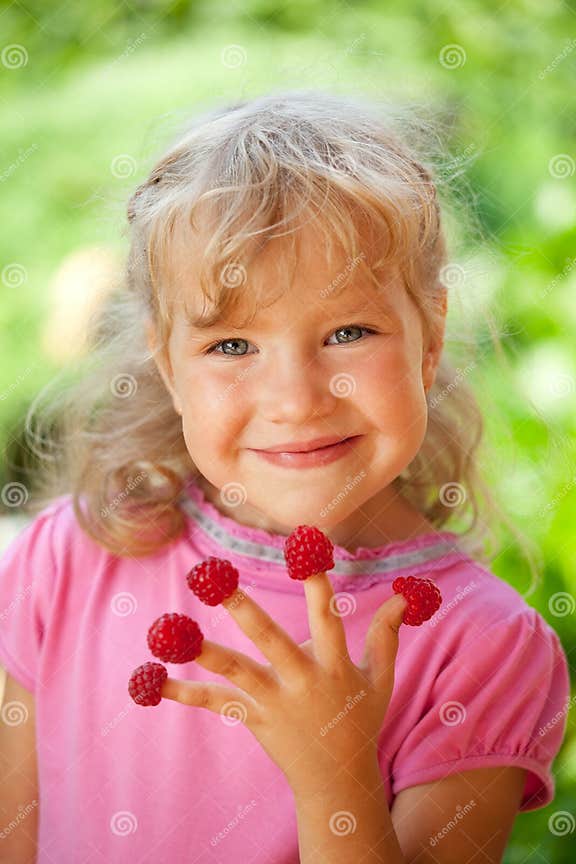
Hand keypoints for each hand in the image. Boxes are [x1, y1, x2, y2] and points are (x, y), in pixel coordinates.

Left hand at [161, 573, 407, 799]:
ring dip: (204, 651)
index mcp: (336, 666)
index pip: (328, 616)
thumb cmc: (360, 721)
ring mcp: (276, 702)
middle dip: (244, 609)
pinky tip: (153, 681)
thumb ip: (387, 635)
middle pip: (270, 640)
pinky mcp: (255, 719)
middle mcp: (303, 681)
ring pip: (237, 672)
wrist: (338, 782)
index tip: (306, 546)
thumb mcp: (381, 679)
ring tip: (171, 631)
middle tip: (216, 580)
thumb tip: (406, 596)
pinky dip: (186, 693)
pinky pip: (217, 704)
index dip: (317, 581)